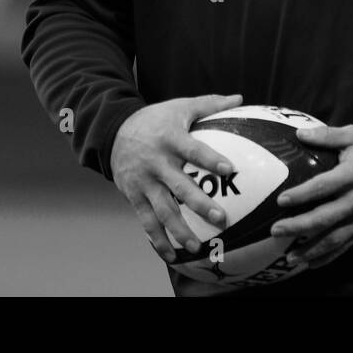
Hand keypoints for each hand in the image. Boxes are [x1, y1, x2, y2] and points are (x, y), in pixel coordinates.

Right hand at [112, 93, 242, 261]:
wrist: (113, 132)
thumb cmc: (156, 119)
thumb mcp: (180, 106)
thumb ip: (210, 104)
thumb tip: (240, 97)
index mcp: (170, 139)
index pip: (192, 149)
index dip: (209, 159)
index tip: (228, 169)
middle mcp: (157, 162)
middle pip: (179, 186)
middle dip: (199, 204)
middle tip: (221, 218)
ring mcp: (144, 182)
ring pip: (162, 210)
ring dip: (179, 230)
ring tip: (197, 247)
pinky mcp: (134, 196)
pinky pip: (146, 221)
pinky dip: (158, 240)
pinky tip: (172, 255)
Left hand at [269, 125, 352, 269]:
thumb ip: (328, 136)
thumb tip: (300, 134)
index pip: (325, 187)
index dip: (303, 194)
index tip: (281, 200)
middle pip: (326, 218)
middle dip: (299, 226)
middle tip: (276, 230)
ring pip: (335, 238)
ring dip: (311, 250)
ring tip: (289, 258)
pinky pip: (346, 245)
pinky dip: (328, 257)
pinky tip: (310, 264)